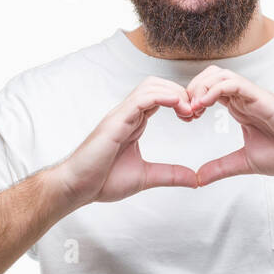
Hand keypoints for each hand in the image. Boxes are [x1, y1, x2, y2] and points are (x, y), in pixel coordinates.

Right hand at [56, 77, 198, 204]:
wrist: (77, 188)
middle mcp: (128, 114)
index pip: (159, 98)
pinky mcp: (116, 121)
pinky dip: (162, 97)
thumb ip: (171, 175)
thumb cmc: (102, 180)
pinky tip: (178, 105)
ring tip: (190, 109)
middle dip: (181, 93)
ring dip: (174, 93)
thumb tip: (195, 179)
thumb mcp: (146, 177)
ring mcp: (121, 115)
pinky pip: (141, 98)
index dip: (180, 101)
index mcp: (134, 123)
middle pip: (157, 85)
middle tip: (197, 111)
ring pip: (150, 87)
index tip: (194, 115)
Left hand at [186, 67, 273, 186]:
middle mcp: (244, 97)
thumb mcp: (244, 162)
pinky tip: (204, 105)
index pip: (208, 90)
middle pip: (209, 76)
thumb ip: (220, 168)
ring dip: (200, 87)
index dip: (191, 99)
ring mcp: (252, 95)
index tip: (185, 118)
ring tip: (193, 108)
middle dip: (191, 89)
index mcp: (239, 108)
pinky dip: (214, 89)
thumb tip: (197, 179)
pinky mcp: (260, 97)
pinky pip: (233, 83)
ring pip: (219, 74)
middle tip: (184, 112)